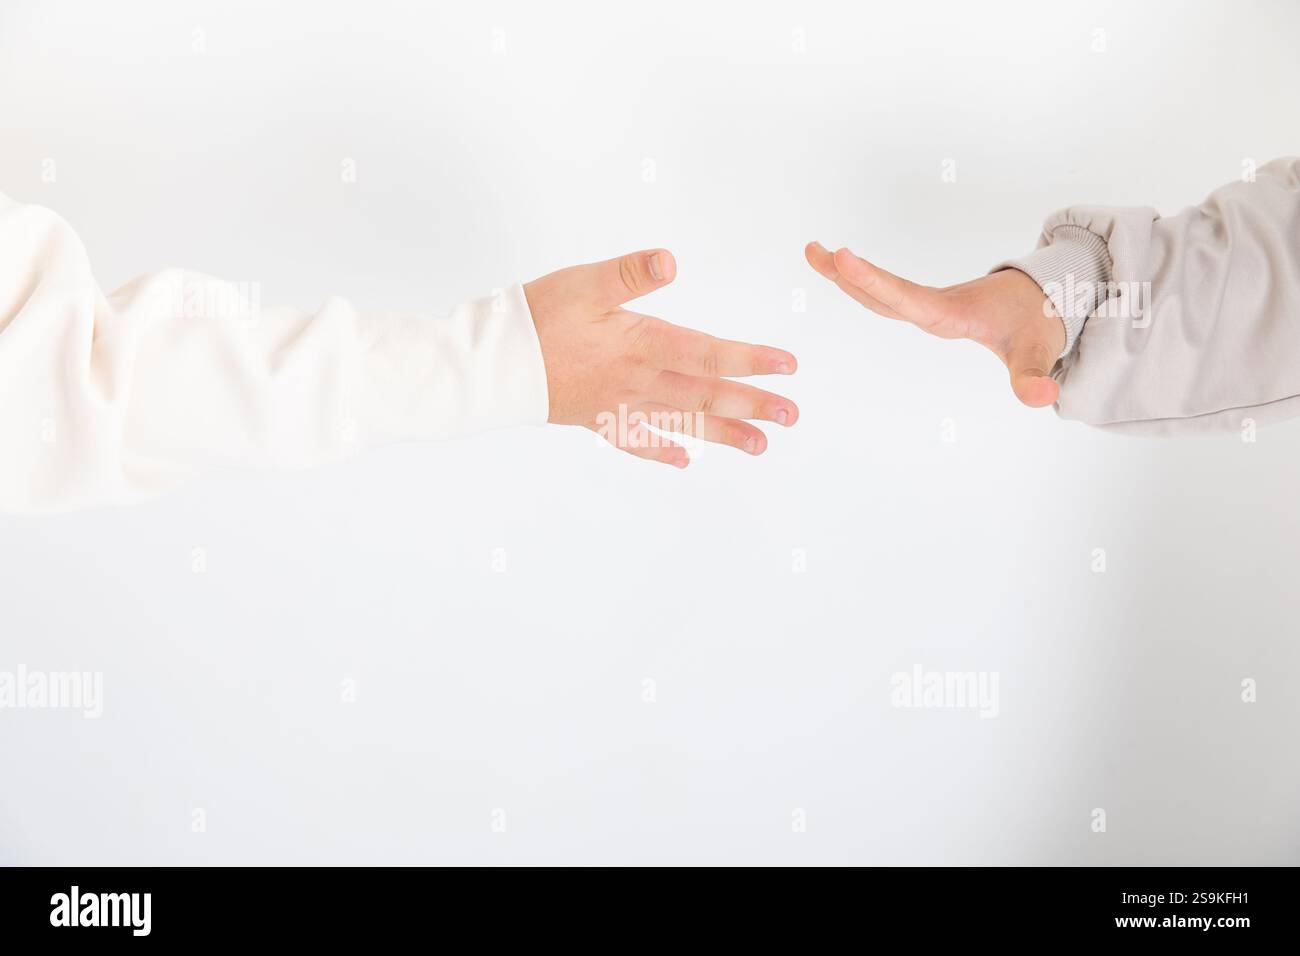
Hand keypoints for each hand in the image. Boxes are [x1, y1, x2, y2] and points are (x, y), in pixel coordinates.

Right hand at [524, 249, 797, 466]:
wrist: (493, 366)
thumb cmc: (536, 318)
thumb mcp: (583, 283)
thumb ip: (630, 274)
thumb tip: (670, 261)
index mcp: (641, 345)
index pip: (709, 353)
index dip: (751, 360)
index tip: (788, 367)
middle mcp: (639, 381)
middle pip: (706, 396)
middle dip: (753, 406)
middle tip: (792, 416)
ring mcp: (620, 405)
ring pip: (683, 424)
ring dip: (724, 435)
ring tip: (761, 446)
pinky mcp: (598, 418)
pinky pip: (638, 442)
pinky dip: (663, 452)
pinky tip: (685, 462)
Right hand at [804, 242, 1065, 407]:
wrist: (1043, 299)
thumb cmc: (1037, 325)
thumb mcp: (1038, 354)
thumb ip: (1034, 380)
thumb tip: (1043, 400)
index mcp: (952, 312)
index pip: (907, 298)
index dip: (874, 280)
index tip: (845, 256)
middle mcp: (934, 302)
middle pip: (884, 287)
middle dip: (849, 271)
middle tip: (814, 250)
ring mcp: (928, 302)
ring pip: (881, 288)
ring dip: (847, 274)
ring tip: (814, 253)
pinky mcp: (926, 305)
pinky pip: (887, 293)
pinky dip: (861, 284)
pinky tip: (841, 277)